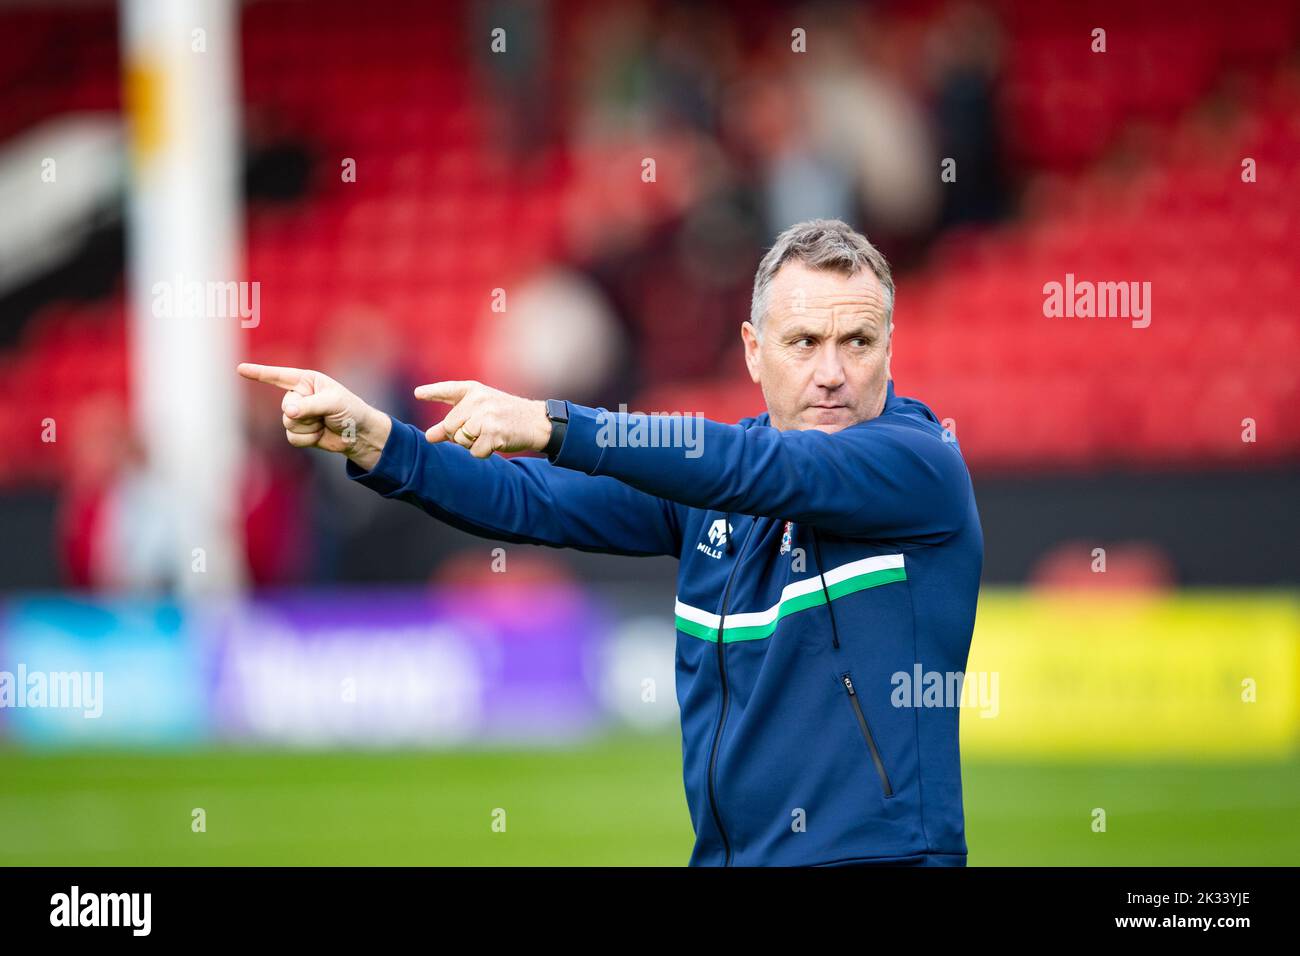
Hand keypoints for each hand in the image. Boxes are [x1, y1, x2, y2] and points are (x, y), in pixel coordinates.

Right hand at [236, 363, 391, 469]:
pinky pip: (292, 437)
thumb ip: (309, 406)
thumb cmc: (350, 411)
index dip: (259, 373)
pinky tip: (320, 435)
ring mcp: (298, 415)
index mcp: (307, 381)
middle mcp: (300, 396)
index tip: (240, 369)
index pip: (279, 376)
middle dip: (305, 413)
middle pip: (286, 406)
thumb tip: (288, 412)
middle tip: (324, 414)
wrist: (359, 435)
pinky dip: (308, 439)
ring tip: (324, 423)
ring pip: (288, 423)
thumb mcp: (333, 403)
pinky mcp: (300, 432)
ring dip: (308, 427)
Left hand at [414, 380, 549, 458]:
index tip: (418, 394)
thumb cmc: (506, 416)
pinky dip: (484, 452)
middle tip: (479, 432)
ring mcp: (486, 415)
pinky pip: (475, 451)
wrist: (537, 422)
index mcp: (474, 390)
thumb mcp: (481, 412)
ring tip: (490, 435)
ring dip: (472, 445)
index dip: (432, 392)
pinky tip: (497, 442)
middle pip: (450, 427)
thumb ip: (454, 422)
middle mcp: (478, 399)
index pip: (449, 390)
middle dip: (459, 436)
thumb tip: (429, 437)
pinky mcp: (494, 432)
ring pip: (461, 440)